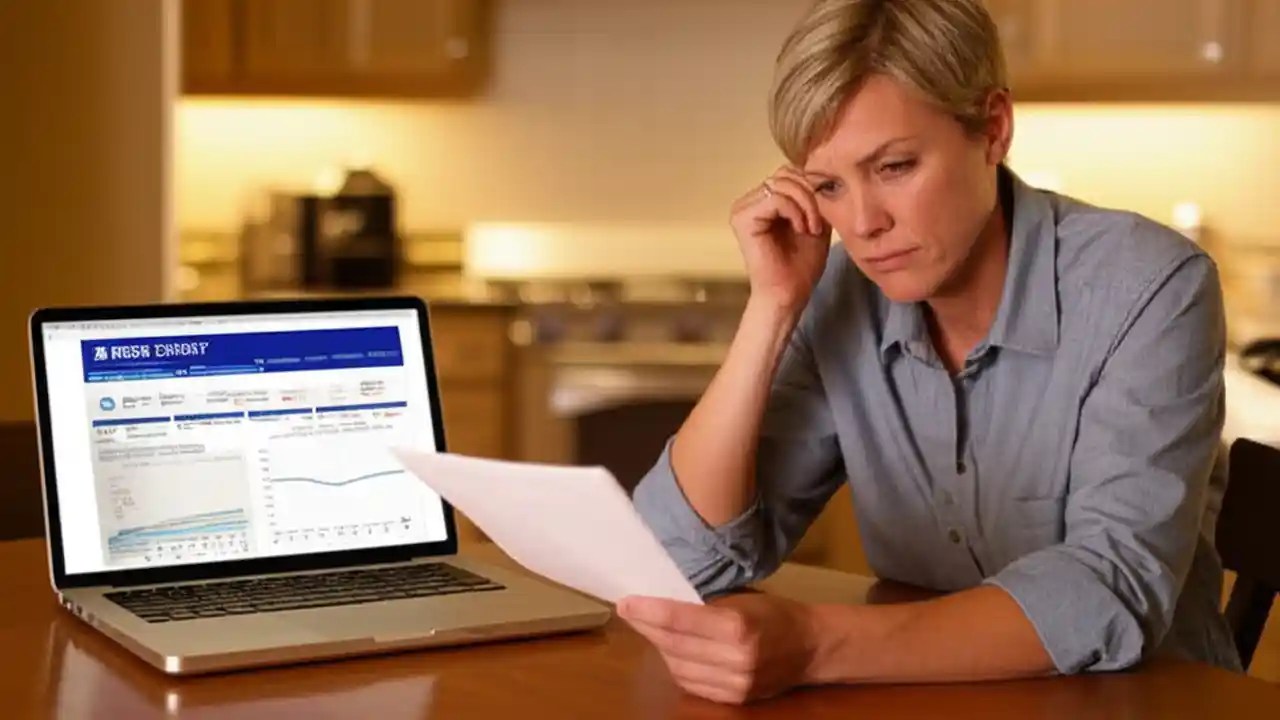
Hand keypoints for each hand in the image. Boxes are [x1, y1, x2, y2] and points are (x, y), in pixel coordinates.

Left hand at [617, 592, 820, 704]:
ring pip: (678, 667)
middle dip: (646, 627)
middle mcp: (735, 659)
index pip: (680, 620)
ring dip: (658, 647)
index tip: (626, 601)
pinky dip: (676, 666)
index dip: (648, 611)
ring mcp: (734, 684)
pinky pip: (691, 684)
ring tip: (649, 628)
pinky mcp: (734, 699)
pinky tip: (671, 650)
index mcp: (738, 627)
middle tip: (629, 611)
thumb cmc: (776, 614)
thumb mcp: (742, 600)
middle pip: (674, 645)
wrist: (811, 648)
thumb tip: (661, 605)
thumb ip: (704, 607)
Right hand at [729, 166, 830, 312]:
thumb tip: (818, 171)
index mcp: (764, 200)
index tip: (822, 216)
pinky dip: (796, 211)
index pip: (789, 173)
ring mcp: (743, 209)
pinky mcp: (742, 218)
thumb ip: (813, 196)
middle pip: (785, 174)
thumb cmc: (801, 265)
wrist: (789, 294)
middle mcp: (750, 201)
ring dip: (806, 205)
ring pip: (781, 183)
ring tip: (811, 228)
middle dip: (809, 195)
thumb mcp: (815, 220)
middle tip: (817, 224)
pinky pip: (776, 198)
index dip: (811, 187)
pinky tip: (802, 230)